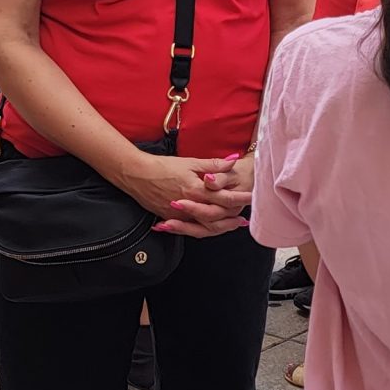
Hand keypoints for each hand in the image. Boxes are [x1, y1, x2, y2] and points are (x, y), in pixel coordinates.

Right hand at [119, 147, 249, 232]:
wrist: (137, 175)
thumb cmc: (163, 166)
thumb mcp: (189, 162)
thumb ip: (213, 164)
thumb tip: (232, 161)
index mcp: (196, 190)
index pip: (224, 197)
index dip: (240, 198)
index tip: (252, 197)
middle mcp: (189, 206)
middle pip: (216, 217)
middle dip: (232, 218)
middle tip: (245, 219)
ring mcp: (179, 215)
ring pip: (204, 227)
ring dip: (220, 227)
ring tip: (232, 226)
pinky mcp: (170, 218)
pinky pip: (190, 228)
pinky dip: (203, 229)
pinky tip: (210, 227)